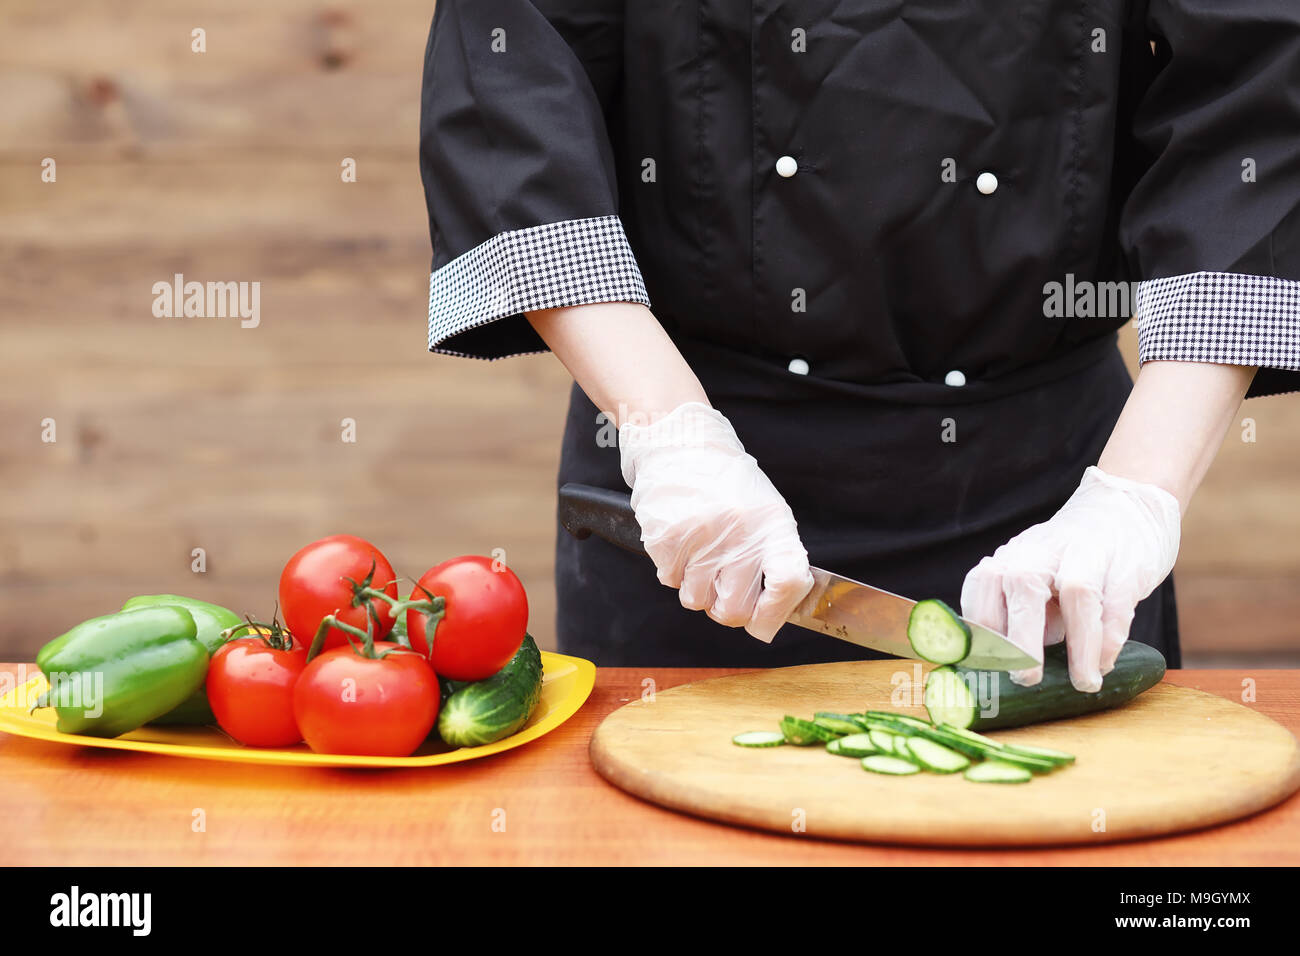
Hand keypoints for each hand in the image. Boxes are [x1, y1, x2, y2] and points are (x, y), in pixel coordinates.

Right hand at [618, 401, 813, 641]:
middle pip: (734, 610)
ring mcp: (701, 537)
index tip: (764, 622)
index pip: (787, 581)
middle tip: (722, 591)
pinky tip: (681, 543)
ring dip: (696, 589)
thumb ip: (772, 557)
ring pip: (696, 601)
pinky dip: (673, 570)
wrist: (680, 442)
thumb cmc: (725, 482)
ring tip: (699, 557)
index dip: (776, 612)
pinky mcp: (666, 538)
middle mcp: (739, 532)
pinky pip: (669, 581)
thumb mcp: (764, 509)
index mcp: (772, 524)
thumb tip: (770, 616)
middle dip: (725, 609)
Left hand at [960, 466, 1180, 690]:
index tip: (983, 667)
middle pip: (1024, 587)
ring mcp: (1087, 554)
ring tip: (1083, 682)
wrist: (1125, 508)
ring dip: (1080, 644)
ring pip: (1077, 592)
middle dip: (1021, 637)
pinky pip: (1117, 604)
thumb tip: (1007, 670)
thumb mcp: (1034, 581)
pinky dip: (1110, 638)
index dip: (981, 629)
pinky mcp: (1127, 566)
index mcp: (1011, 558)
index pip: (983, 590)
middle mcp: (1043, 552)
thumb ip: (1021, 618)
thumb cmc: (1069, 560)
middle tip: (1025, 679)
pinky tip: (1104, 664)